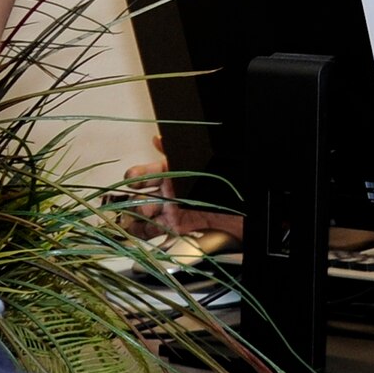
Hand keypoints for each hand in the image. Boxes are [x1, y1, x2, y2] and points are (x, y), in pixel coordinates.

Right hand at [119, 136, 244, 239]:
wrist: (243, 212)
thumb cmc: (224, 183)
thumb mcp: (200, 162)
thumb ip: (176, 151)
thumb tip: (158, 139)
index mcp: (172, 174)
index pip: (145, 174)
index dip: (135, 175)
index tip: (130, 178)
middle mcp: (169, 192)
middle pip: (140, 196)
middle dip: (133, 201)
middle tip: (137, 205)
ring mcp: (172, 211)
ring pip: (143, 215)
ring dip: (134, 218)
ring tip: (135, 220)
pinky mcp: (177, 228)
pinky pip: (155, 231)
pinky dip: (144, 233)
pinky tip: (139, 232)